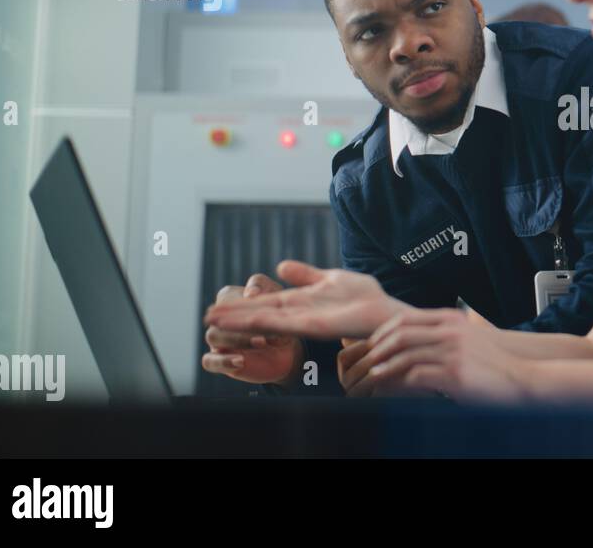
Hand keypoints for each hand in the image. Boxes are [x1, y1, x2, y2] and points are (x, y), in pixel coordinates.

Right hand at [201, 274, 303, 384]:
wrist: (285, 349)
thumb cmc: (279, 317)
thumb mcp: (279, 299)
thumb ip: (266, 290)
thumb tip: (251, 293)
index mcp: (230, 298)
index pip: (227, 295)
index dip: (240, 297)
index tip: (254, 296)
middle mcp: (219, 318)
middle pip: (218, 318)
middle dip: (241, 321)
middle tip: (263, 327)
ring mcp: (217, 339)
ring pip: (213, 336)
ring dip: (237, 339)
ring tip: (261, 342)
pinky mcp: (218, 360)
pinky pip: (209, 361)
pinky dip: (222, 361)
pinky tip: (240, 362)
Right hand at [203, 260, 407, 340]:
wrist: (386, 311)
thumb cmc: (365, 298)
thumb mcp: (331, 278)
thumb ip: (306, 274)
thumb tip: (282, 265)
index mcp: (302, 301)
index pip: (266, 303)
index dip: (243, 305)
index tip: (220, 305)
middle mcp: (299, 313)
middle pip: (259, 314)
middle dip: (234, 315)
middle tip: (206, 317)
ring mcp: (303, 320)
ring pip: (264, 320)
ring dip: (239, 321)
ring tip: (213, 321)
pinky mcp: (312, 325)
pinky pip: (281, 323)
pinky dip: (260, 322)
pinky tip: (244, 321)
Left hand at [345, 308, 528, 401]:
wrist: (520, 376)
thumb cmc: (493, 361)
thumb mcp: (468, 337)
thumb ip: (444, 333)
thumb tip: (417, 338)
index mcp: (450, 319)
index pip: (405, 318)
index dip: (383, 331)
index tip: (372, 344)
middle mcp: (449, 331)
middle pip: (400, 333)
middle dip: (377, 347)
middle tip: (365, 360)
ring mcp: (452, 352)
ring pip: (404, 354)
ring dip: (383, 365)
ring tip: (371, 375)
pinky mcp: (454, 374)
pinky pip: (416, 375)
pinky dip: (398, 381)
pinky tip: (390, 388)